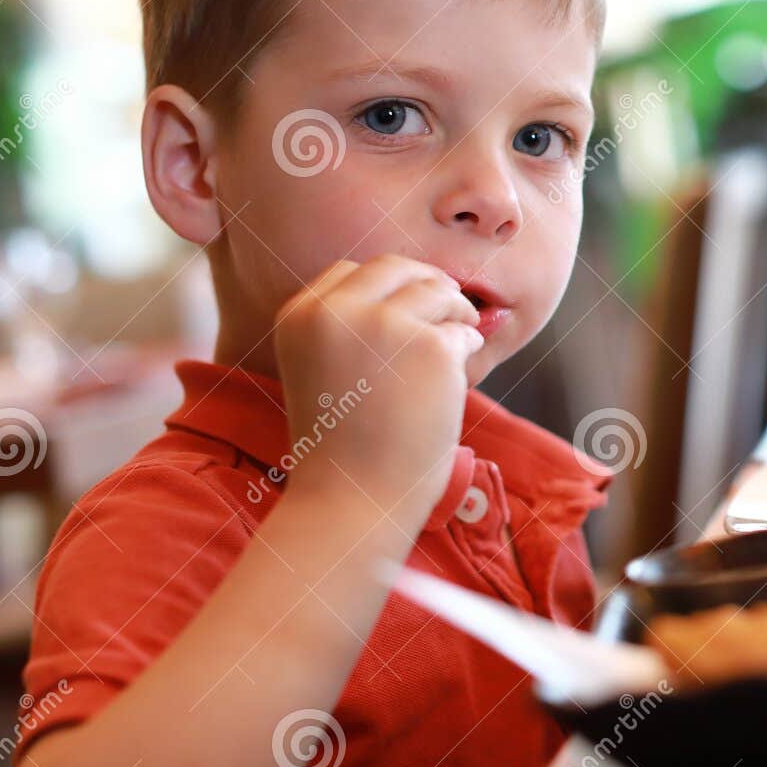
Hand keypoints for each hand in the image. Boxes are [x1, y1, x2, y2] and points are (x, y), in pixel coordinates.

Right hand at [272, 254, 482, 523]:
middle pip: (396, 267)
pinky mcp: (429, 347)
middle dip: (428, 283)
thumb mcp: (324, 371)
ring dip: (457, 312)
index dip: (388, 286)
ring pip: (437, 291)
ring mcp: (383, 325)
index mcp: (299, 315)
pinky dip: (468, 348)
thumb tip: (419, 287)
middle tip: (451, 308)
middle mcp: (335, 311)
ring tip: (460, 340)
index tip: (409, 304)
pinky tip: (458, 377)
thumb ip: (351, 328)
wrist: (352, 499)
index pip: (351, 271)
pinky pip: (463, 331)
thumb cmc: (343, 446)